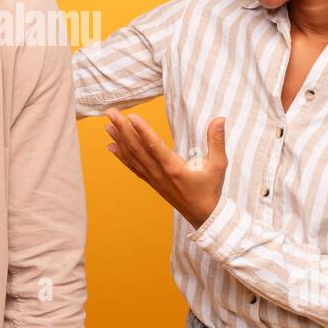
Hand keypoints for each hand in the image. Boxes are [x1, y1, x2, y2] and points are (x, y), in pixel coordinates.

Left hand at [103, 108, 227, 229]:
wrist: (203, 215)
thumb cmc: (211, 189)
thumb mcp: (219, 165)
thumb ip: (217, 141)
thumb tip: (220, 118)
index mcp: (174, 168)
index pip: (154, 146)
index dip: (142, 131)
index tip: (131, 116)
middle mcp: (159, 173)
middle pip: (137, 149)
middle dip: (123, 129)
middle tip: (111, 113)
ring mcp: (153, 178)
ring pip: (132, 157)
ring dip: (119, 140)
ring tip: (107, 125)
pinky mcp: (151, 182)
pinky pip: (133, 167)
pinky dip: (121, 156)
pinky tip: (111, 146)